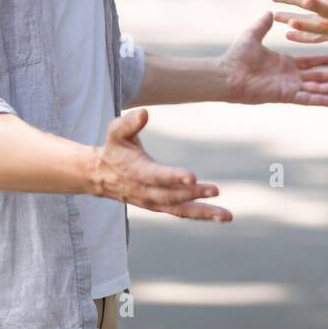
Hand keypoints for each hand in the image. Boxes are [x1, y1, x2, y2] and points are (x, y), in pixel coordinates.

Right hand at [91, 108, 232, 220]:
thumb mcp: (116, 132)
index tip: (192, 177)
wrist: (101, 176)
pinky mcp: (161, 206)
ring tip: (226, 215)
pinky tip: (220, 215)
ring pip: (180, 210)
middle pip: (173, 196)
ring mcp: (154, 202)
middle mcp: (146, 192)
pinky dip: (200, 215)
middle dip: (194, 194)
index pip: (157, 176)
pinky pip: (182, 213)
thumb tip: (144, 112)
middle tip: (215, 190)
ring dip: (204, 212)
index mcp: (137, 172)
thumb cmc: (114, 148)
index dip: (174, 178)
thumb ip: (129, 122)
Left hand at [220, 12, 327, 106]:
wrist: (227, 74)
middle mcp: (290, 77)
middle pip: (319, 78)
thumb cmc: (236, 56)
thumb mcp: (252, 35)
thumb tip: (269, 12)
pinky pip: (309, 99)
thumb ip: (263, 25)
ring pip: (319, 89)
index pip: (310, 63)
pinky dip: (324, 100)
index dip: (324, 62)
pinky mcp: (286, 96)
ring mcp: (289, 87)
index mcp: (284, 64)